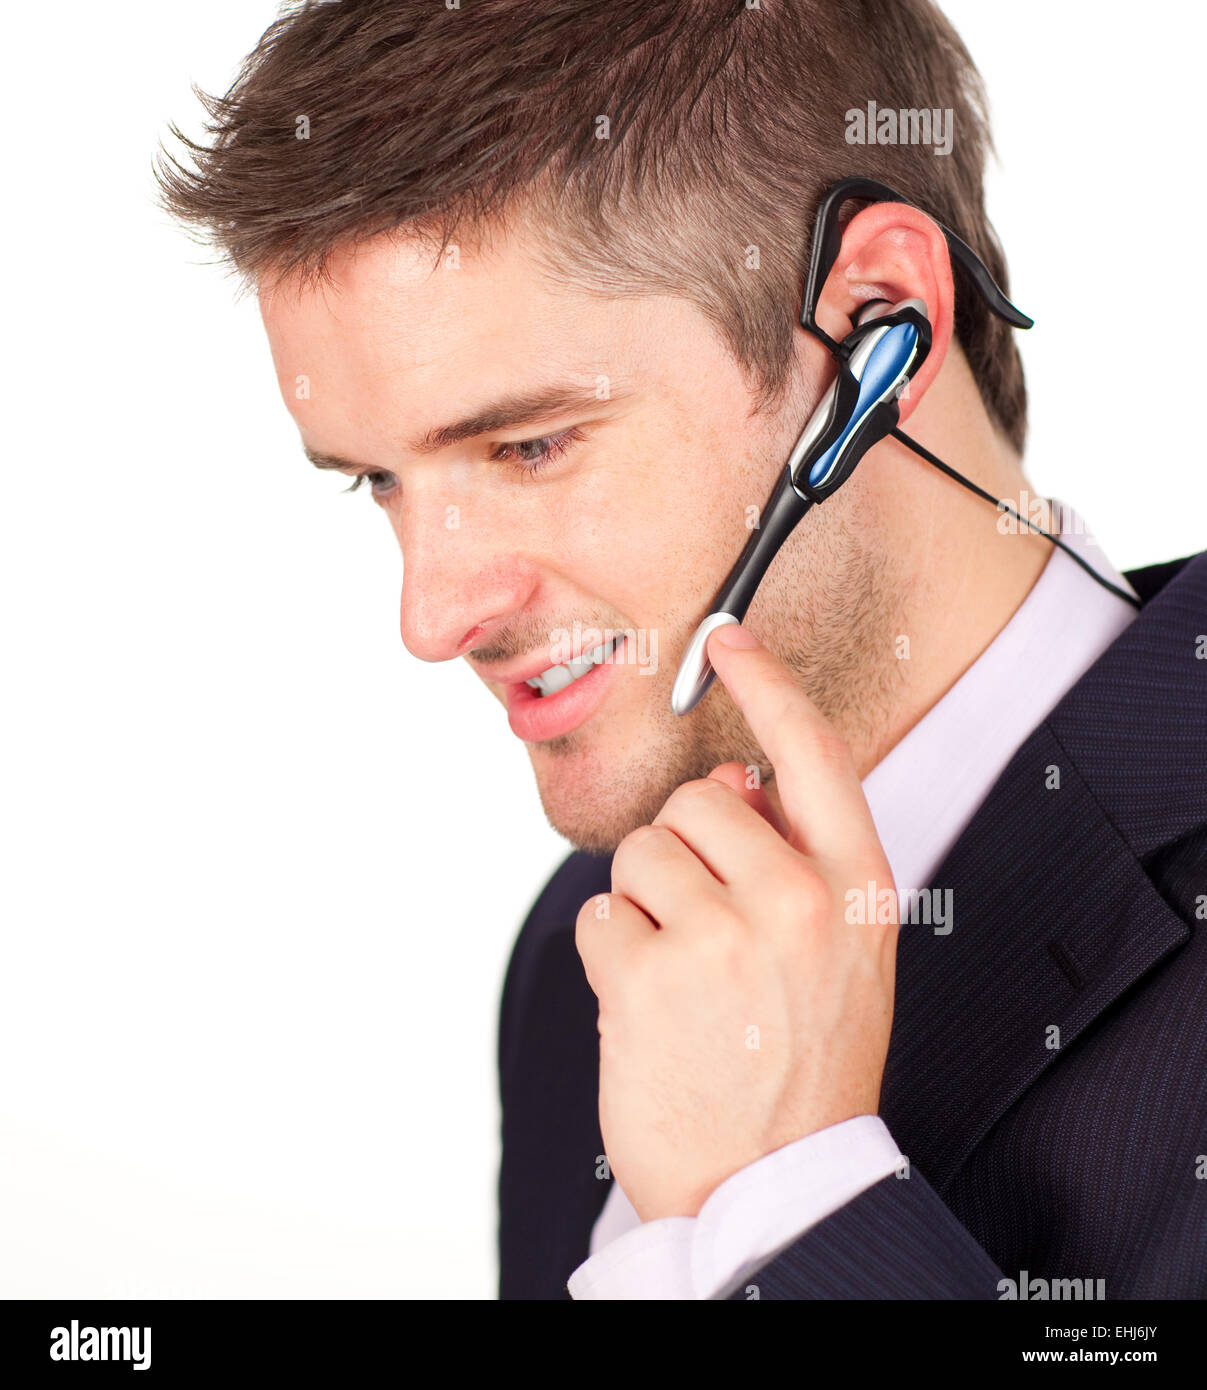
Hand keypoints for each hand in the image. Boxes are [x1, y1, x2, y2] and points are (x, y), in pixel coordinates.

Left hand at [575, 623, 898, 1221]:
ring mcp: (723, 939)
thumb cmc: (803, 1061)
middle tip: (703, 930)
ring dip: (644, 907)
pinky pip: (600, 915)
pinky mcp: (649, 979)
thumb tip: (729, 781)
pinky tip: (649, 1007)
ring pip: (638, 854)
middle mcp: (797, 902)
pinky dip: (613, 954)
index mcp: (853, 888)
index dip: (769, 684)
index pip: (812, 753)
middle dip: (682, 852)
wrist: (774, 1185)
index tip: (731, 637)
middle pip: (697, 802)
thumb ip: (796, 859)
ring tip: (682, 978)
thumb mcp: (838, 954)